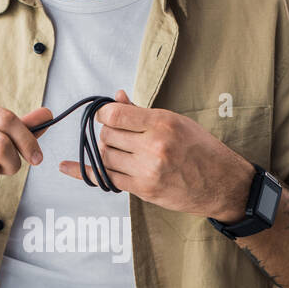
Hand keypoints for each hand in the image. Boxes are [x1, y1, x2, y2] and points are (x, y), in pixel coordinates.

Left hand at [56, 90, 254, 221]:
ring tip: (124, 152)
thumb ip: (142, 113)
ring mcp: (148, 170)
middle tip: (122, 137)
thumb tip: (116, 98)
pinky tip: (65, 167)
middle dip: (109, 134)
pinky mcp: (144, 190)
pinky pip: (105, 179)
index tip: (107, 116)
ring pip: (106, 156)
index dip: (105, 114)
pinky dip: (85, 172)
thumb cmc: (202, 150)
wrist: (223, 184)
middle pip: (108, 136)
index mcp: (163, 123)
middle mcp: (154, 146)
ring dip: (108, 152)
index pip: (115, 114)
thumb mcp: (177, 122)